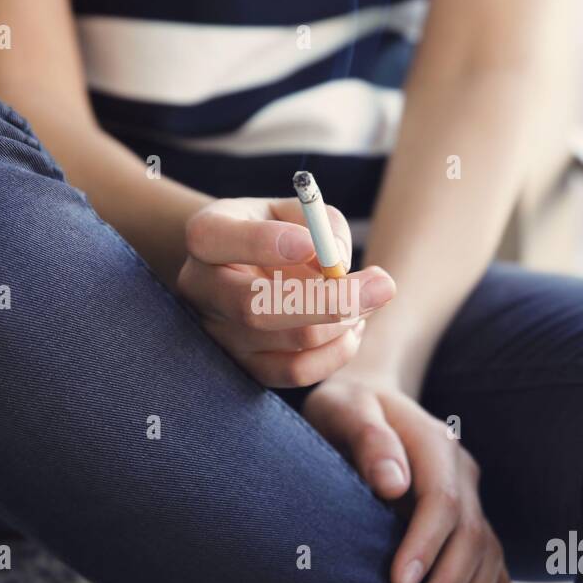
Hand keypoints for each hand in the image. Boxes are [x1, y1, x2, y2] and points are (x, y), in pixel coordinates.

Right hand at [178, 198, 395, 386]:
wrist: (252, 267)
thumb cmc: (279, 230)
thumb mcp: (297, 210)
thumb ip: (321, 224)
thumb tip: (340, 264)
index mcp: (207, 235)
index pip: (214, 238)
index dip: (263, 243)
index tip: (312, 244)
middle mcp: (200, 287)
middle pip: (252, 308)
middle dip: (327, 301)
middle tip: (382, 285)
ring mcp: (219, 333)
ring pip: (285, 345)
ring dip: (342, 325)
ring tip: (369, 300)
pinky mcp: (244, 366)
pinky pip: (295, 372)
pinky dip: (336, 352)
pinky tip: (352, 327)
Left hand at [303, 371, 514, 582]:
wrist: (366, 394)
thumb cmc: (345, 406)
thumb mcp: (343, 409)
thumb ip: (367, 439)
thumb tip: (392, 483)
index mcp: (434, 443)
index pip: (441, 501)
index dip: (425, 545)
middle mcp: (461, 469)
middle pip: (468, 533)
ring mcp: (469, 491)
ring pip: (485, 548)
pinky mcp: (467, 511)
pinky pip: (490, 551)